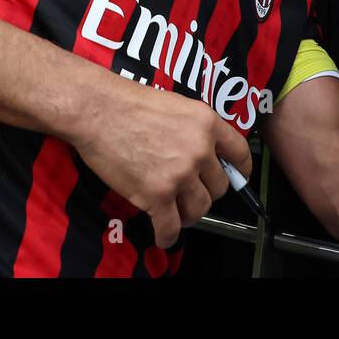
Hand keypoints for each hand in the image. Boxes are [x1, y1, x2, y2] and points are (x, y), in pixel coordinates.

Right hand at [72, 81, 248, 247]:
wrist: (98, 110)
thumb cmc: (129, 103)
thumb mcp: (177, 106)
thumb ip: (196, 129)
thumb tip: (206, 151)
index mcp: (207, 124)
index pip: (240, 153)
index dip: (240, 171)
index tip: (236, 178)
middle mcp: (199, 150)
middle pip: (219, 187)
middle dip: (207, 192)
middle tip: (191, 192)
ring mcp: (179, 174)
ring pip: (199, 208)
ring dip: (189, 214)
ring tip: (177, 211)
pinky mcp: (157, 195)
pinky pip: (171, 227)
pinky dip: (167, 235)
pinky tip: (163, 234)